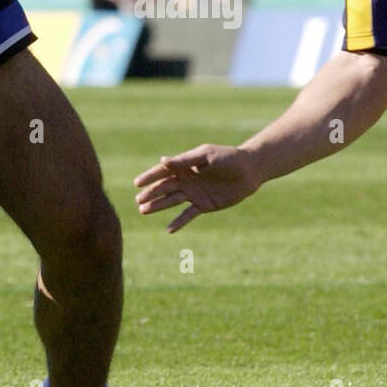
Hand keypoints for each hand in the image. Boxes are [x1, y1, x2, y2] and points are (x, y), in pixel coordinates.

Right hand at [134, 144, 260, 232]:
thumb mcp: (206, 156)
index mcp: (185, 166)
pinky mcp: (204, 205)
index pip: (163, 172)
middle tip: (138, 201)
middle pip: (164, 188)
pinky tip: (169, 230)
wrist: (249, 171)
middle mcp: (187, 180)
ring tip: (143, 211)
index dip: (150, 177)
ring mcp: (194, 193)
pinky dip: (179, 222)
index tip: (137, 183)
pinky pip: (188, 215)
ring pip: (172, 201)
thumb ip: (185, 160)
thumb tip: (162, 160)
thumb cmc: (228, 158)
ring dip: (158, 206)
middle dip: (151, 194)